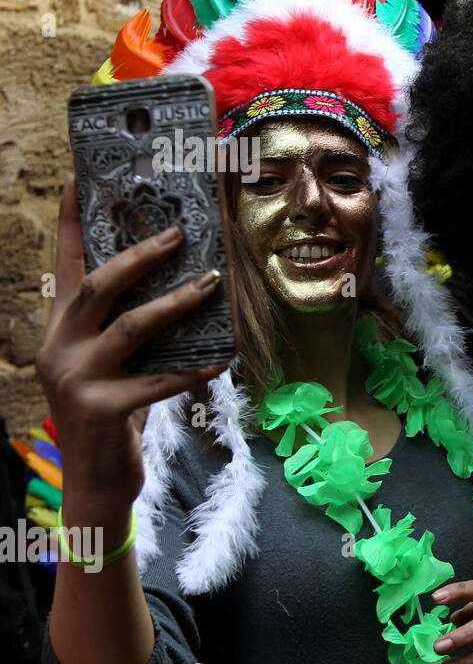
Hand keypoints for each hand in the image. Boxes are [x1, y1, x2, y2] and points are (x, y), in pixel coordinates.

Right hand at [35, 176, 227, 517]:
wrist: (95, 482)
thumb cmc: (111, 415)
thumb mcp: (108, 365)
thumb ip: (124, 330)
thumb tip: (178, 284)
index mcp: (58, 331)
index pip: (64, 266)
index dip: (71, 224)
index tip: (80, 181)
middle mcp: (59, 349)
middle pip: (97, 286)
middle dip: (138, 256)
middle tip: (177, 233)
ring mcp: (77, 379)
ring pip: (131, 327)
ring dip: (176, 302)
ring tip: (211, 282)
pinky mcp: (103, 409)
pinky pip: (159, 380)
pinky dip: (194, 366)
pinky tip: (223, 357)